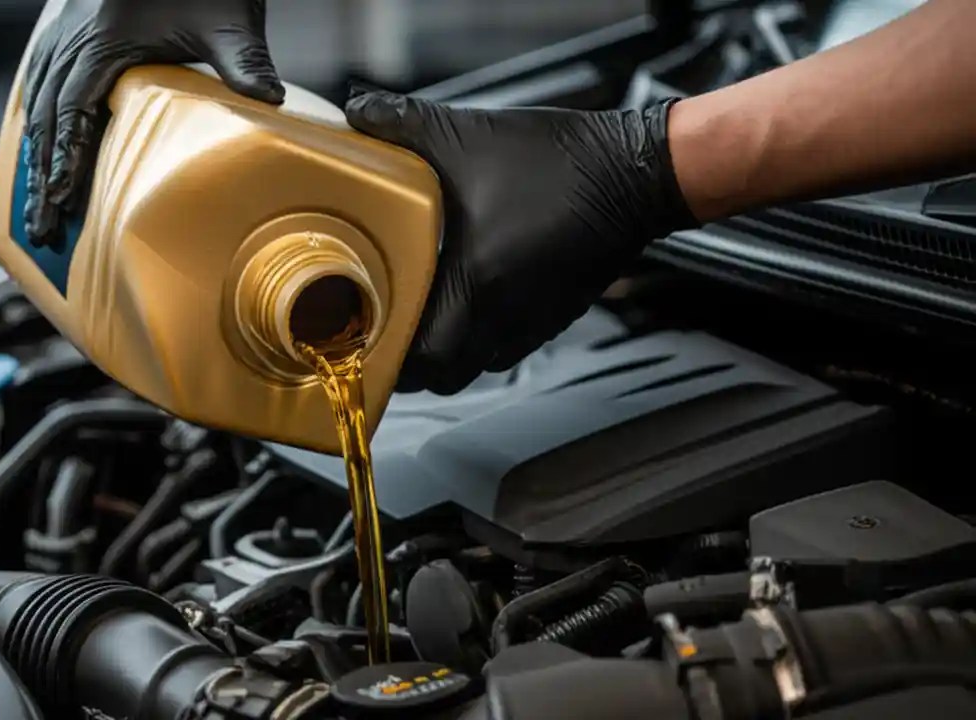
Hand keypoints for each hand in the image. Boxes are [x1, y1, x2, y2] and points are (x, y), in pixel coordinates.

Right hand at [23, 0, 282, 246]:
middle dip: (42, 177)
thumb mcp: (228, 18)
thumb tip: (269, 99)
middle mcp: (75, 34)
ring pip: (36, 101)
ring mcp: (66, 29)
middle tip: (43, 227)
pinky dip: (36, 118)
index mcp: (104, 39)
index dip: (65, 160)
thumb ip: (242, 61)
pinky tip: (39, 145)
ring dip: (35, 154)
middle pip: (46, 118)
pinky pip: (40, 78)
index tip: (61, 202)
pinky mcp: (69, 25)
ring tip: (37, 201)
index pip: (74, 112)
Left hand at [345, 93, 697, 393]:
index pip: (423, 356)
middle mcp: (506, 314)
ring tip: (420, 322)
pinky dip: (478, 339)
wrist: (636, 172)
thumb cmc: (564, 162)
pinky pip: (504, 348)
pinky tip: (466, 304)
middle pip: (446, 375)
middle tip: (385, 335)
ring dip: (445, 353)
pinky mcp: (552, 315)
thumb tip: (359, 110)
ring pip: (476, 366)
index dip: (388, 359)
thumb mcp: (468, 136)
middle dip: (411, 365)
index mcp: (478, 281)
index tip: (363, 341)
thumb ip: (404, 124)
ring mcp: (533, 320)